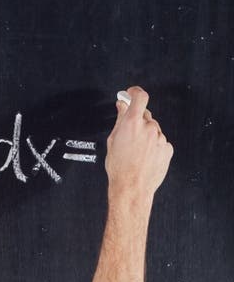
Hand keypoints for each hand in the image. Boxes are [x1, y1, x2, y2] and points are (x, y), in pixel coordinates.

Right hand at [105, 85, 173, 202]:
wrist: (132, 188)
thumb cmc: (120, 169)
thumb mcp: (113, 141)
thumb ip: (120, 119)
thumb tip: (122, 106)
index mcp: (133, 123)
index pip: (140, 97)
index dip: (135, 92)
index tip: (131, 94)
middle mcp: (149, 128)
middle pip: (145, 116)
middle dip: (138, 122)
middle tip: (129, 136)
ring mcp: (160, 138)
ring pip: (153, 131)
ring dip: (146, 137)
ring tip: (136, 154)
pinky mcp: (167, 148)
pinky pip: (160, 142)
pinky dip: (153, 147)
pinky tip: (144, 158)